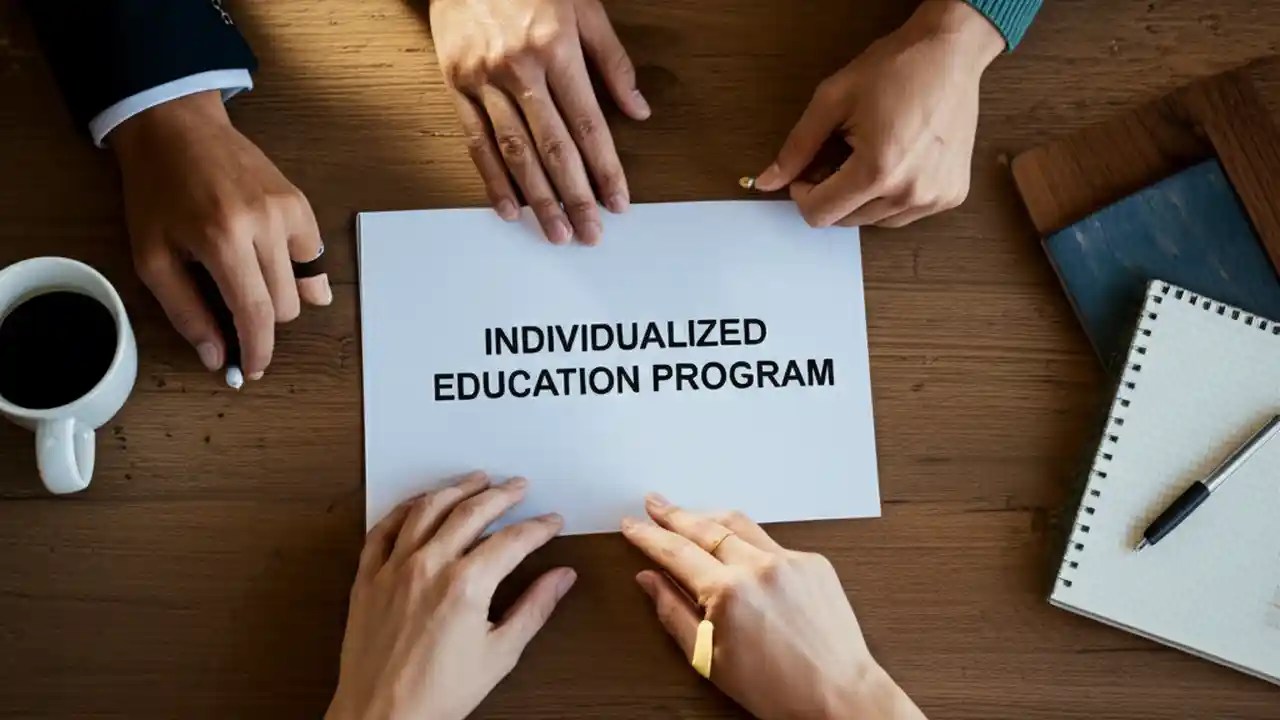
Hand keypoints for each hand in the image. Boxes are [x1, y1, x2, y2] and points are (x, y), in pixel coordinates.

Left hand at [110, 90, 331, 379]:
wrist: (177, 130)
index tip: (253, 369)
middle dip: (262, 322)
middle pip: (285, 306)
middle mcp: (264, 223)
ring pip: (305, 287)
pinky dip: (296, 271)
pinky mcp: (300, 203)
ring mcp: (289, 211)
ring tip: (248, 280)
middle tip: (234, 315)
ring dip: (279, 297)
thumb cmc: (158, 192)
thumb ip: (186, 312)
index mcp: (223, 238)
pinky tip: (269, 261)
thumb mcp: (152, 258)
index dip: (259, 350)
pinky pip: (312, 258)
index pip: (256, 313)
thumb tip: (217, 357)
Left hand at [326, 473, 575, 719]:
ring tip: (475, 480)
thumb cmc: (437, 694)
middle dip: (501, 494)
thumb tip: (562, 578)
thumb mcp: (500, 654)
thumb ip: (534, 608)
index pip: (512, 539)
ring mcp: (393, 569)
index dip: (538, 527)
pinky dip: (404, 509)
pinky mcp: (367, 579)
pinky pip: (382, 529)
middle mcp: (428, 566)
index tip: (551, 521)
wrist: (381, 718)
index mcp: (465, 585)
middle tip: (519, 487)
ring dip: (455, 489)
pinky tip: (419, 503)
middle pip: (471, 512)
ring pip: (426, 509)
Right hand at [430, 0, 650, 245]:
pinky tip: (509, 208)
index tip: (618, 202)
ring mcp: (484, 80)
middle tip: (590, 233)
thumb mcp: (584, 8)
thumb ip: (612, 62)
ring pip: (515, 151)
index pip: (587, 124)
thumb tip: (638, 110)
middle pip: (553, 147)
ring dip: (538, 198)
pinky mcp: (456, 85)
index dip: (605, 169)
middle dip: (575, 196)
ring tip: (555, 231)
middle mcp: (519, 69)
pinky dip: (493, 179)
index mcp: (556, 49)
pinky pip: (476, 141)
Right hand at [623, 495, 926, 719]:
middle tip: (654, 504)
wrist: (839, 695)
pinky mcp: (813, 562)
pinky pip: (770, 541)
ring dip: (709, 517)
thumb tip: (650, 580)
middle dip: (674, 514)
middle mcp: (760, 567)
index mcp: (730, 592)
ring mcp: (790, 560)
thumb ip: (674, 613)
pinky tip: (736, 546)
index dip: (648, 536)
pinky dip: (747, 541)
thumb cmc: (777, 689)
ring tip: (689, 515)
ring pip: (739, 524)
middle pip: (705, 527)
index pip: (676, 551)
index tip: (632, 525)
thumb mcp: (709, 659)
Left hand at [754, 0, 1004, 228]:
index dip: (803, 193)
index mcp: (877, 171)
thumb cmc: (893, 70)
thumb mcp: (832, 101)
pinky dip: (892, 196)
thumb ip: (796, 148)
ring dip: (862, 197)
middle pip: (846, 221)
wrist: (949, 53)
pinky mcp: (952, 195)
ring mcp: (935, 198)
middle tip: (840, 154)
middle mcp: (909, 193)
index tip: (808, 168)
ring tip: (870, 154)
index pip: (820, 214)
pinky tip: (897, 160)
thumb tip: (766, 182)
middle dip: (832, 192)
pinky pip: (905, 213)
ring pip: (875, 221)